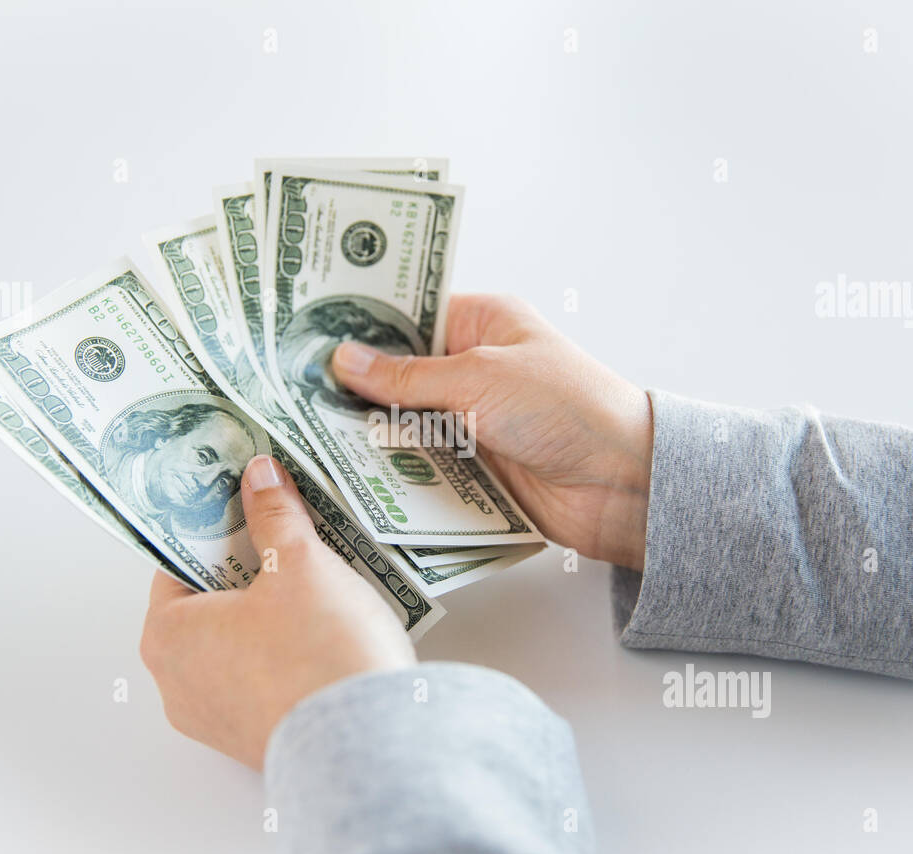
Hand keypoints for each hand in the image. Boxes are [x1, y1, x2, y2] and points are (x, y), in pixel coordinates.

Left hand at [140, 454, 415, 768]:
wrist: (369, 744)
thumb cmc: (319, 656)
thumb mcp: (300, 562)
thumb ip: (275, 514)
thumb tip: (260, 477)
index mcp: (168, 635)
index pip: (179, 563)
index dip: (217, 528)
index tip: (246, 506)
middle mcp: (178, 684)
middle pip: (209, 605)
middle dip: (250, 571)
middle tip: (289, 540)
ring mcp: (216, 720)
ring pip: (239, 645)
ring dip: (271, 616)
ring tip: (317, 587)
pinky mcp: (257, 740)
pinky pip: (264, 682)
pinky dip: (287, 657)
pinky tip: (324, 635)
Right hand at [333, 294, 652, 570]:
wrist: (622, 484)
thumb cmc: (570, 409)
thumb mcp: (481, 378)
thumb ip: (409, 376)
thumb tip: (345, 361)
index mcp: (482, 323)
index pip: (409, 311)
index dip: (361, 320)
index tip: (306, 330)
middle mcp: (473, 368)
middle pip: (398, 372)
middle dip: (353, 384)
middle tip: (289, 391)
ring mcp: (471, 421)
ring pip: (404, 424)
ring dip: (368, 434)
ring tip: (303, 435)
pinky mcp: (472, 470)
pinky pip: (420, 467)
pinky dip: (392, 473)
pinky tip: (348, 476)